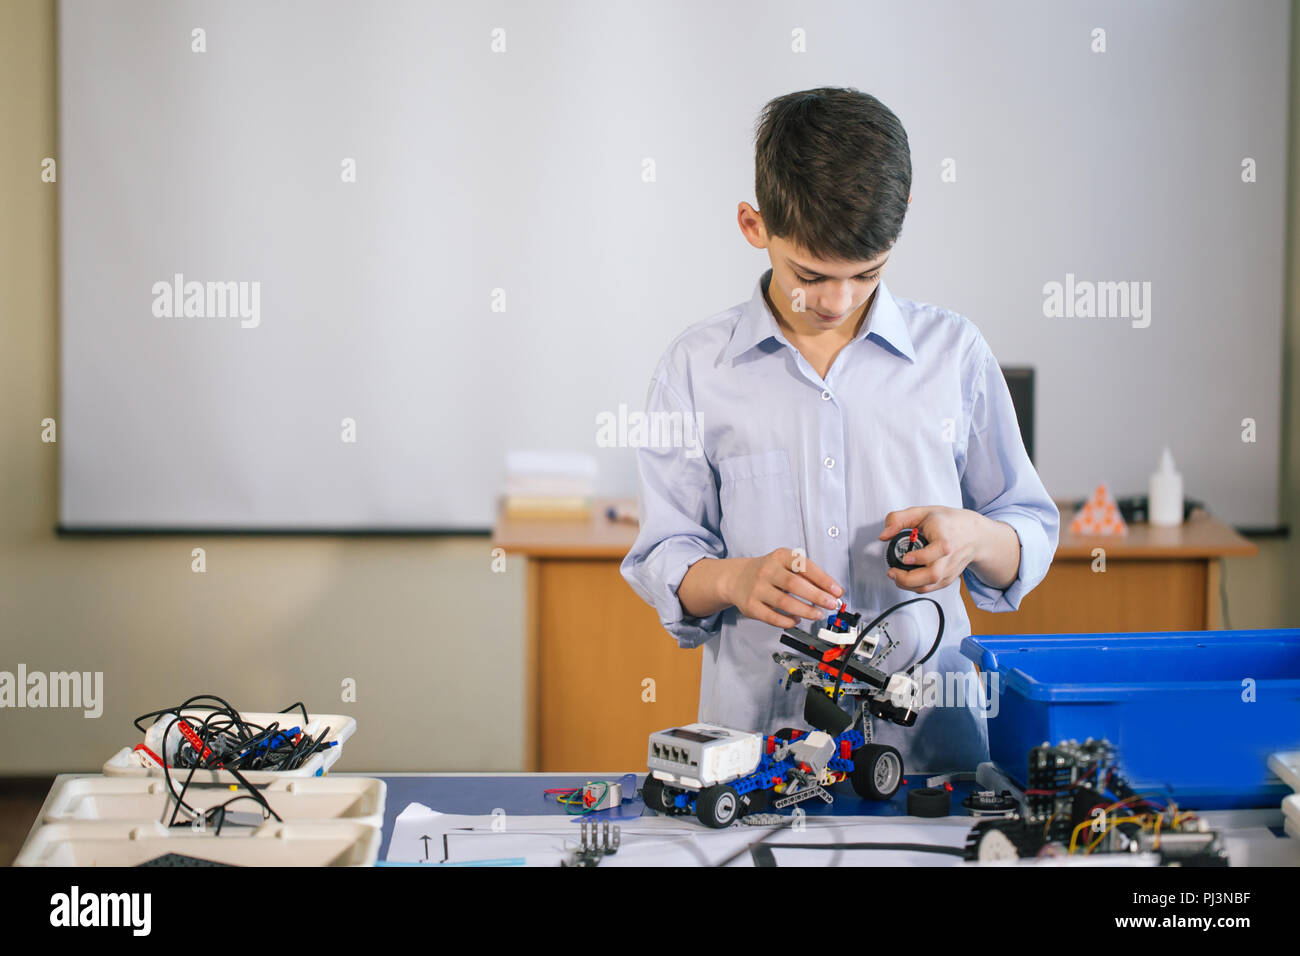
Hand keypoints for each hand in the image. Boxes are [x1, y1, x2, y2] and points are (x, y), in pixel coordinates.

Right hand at [722, 548, 843, 628]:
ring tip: (817, 614)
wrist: (735, 578)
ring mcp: (757, 588)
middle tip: (831, 604)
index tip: (837, 591)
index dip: (823, 579)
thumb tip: (831, 592)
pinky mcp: (751, 605)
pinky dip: (787, 621)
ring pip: (784, 602)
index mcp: (780, 556)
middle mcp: (767, 570)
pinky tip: (796, 620)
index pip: (805, 566)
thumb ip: (807, 575)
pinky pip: (772, 617)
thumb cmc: (767, 571)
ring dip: (805, 610)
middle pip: (795, 584)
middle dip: (817, 596)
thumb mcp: (785, 564)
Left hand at [878, 506, 988, 593]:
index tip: (905, 557)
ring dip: (909, 585)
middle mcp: (950, 557)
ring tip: (896, 576)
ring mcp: (950, 570)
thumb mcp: (922, 512)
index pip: (938, 551)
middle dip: (908, 578)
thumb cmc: (949, 523)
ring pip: (931, 586)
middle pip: (932, 575)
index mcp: (945, 538)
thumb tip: (884, 535)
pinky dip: (916, 587)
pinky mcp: (949, 578)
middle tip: (893, 572)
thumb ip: (899, 520)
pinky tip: (907, 579)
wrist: (974, 534)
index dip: (920, 557)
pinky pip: (932, 588)